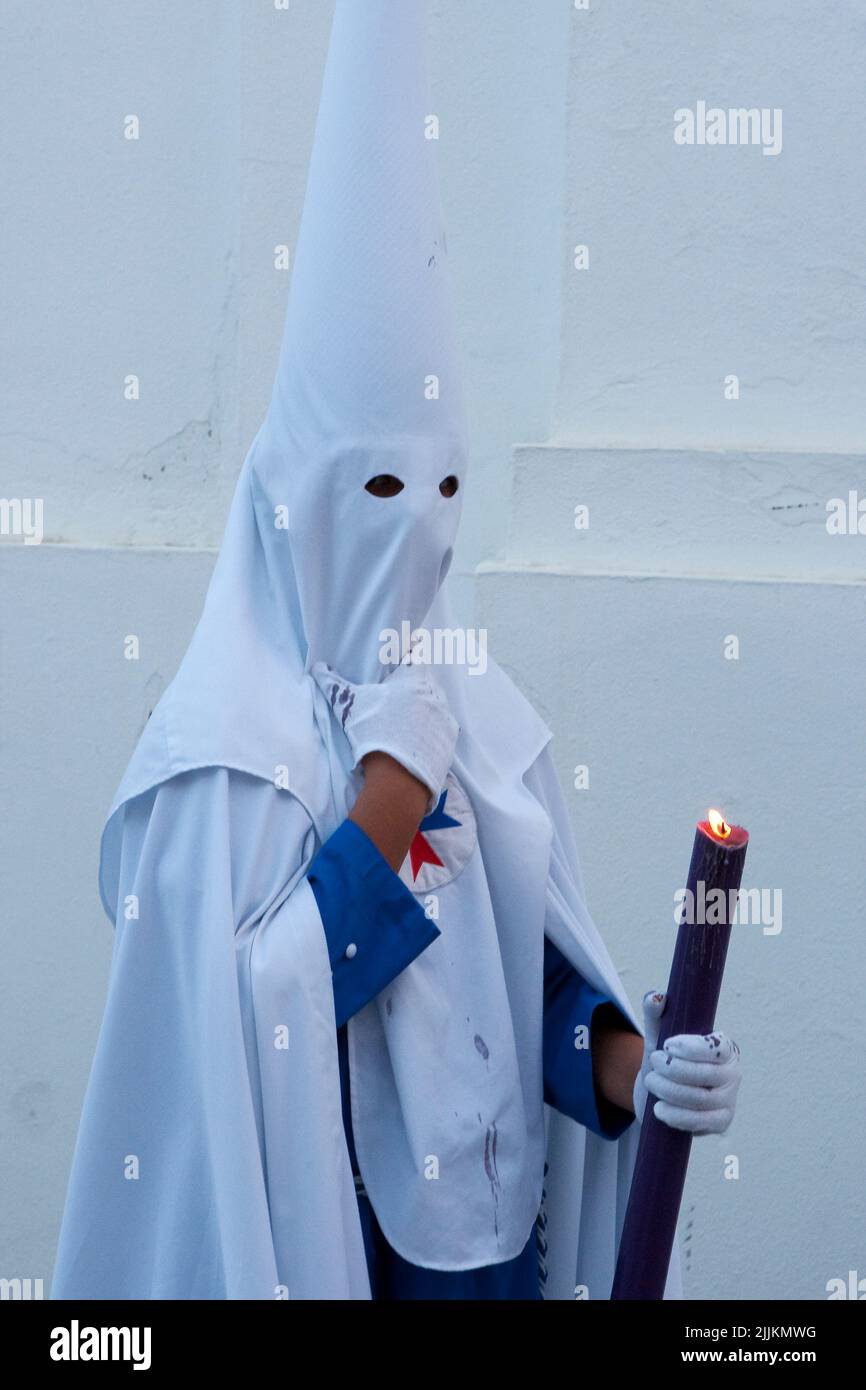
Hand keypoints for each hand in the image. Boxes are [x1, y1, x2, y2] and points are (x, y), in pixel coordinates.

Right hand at [311, 659, 458, 811]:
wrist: (398, 777)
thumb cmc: (374, 731)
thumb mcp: (350, 706)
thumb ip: (334, 684)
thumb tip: (317, 667)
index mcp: (415, 678)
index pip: (418, 654)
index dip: (411, 652)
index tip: (405, 654)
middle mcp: (435, 693)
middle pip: (425, 681)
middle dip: (413, 684)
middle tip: (397, 693)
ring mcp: (445, 717)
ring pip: (435, 703)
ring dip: (423, 706)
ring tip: (405, 719)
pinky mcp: (450, 739)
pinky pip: (441, 727)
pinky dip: (430, 729)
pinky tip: (415, 737)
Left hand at [632, 990, 741, 1135]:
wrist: (660, 1097)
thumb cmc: (665, 1062)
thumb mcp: (657, 1039)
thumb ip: (656, 1017)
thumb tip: (656, 996)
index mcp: (725, 1048)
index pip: (716, 1049)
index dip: (691, 1048)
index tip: (667, 1045)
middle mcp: (733, 1074)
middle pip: (706, 1075)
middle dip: (673, 1069)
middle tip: (652, 1062)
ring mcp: (729, 1100)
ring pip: (700, 1099)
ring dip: (668, 1090)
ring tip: (651, 1082)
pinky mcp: (720, 1123)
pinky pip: (700, 1122)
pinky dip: (676, 1116)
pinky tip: (659, 1108)